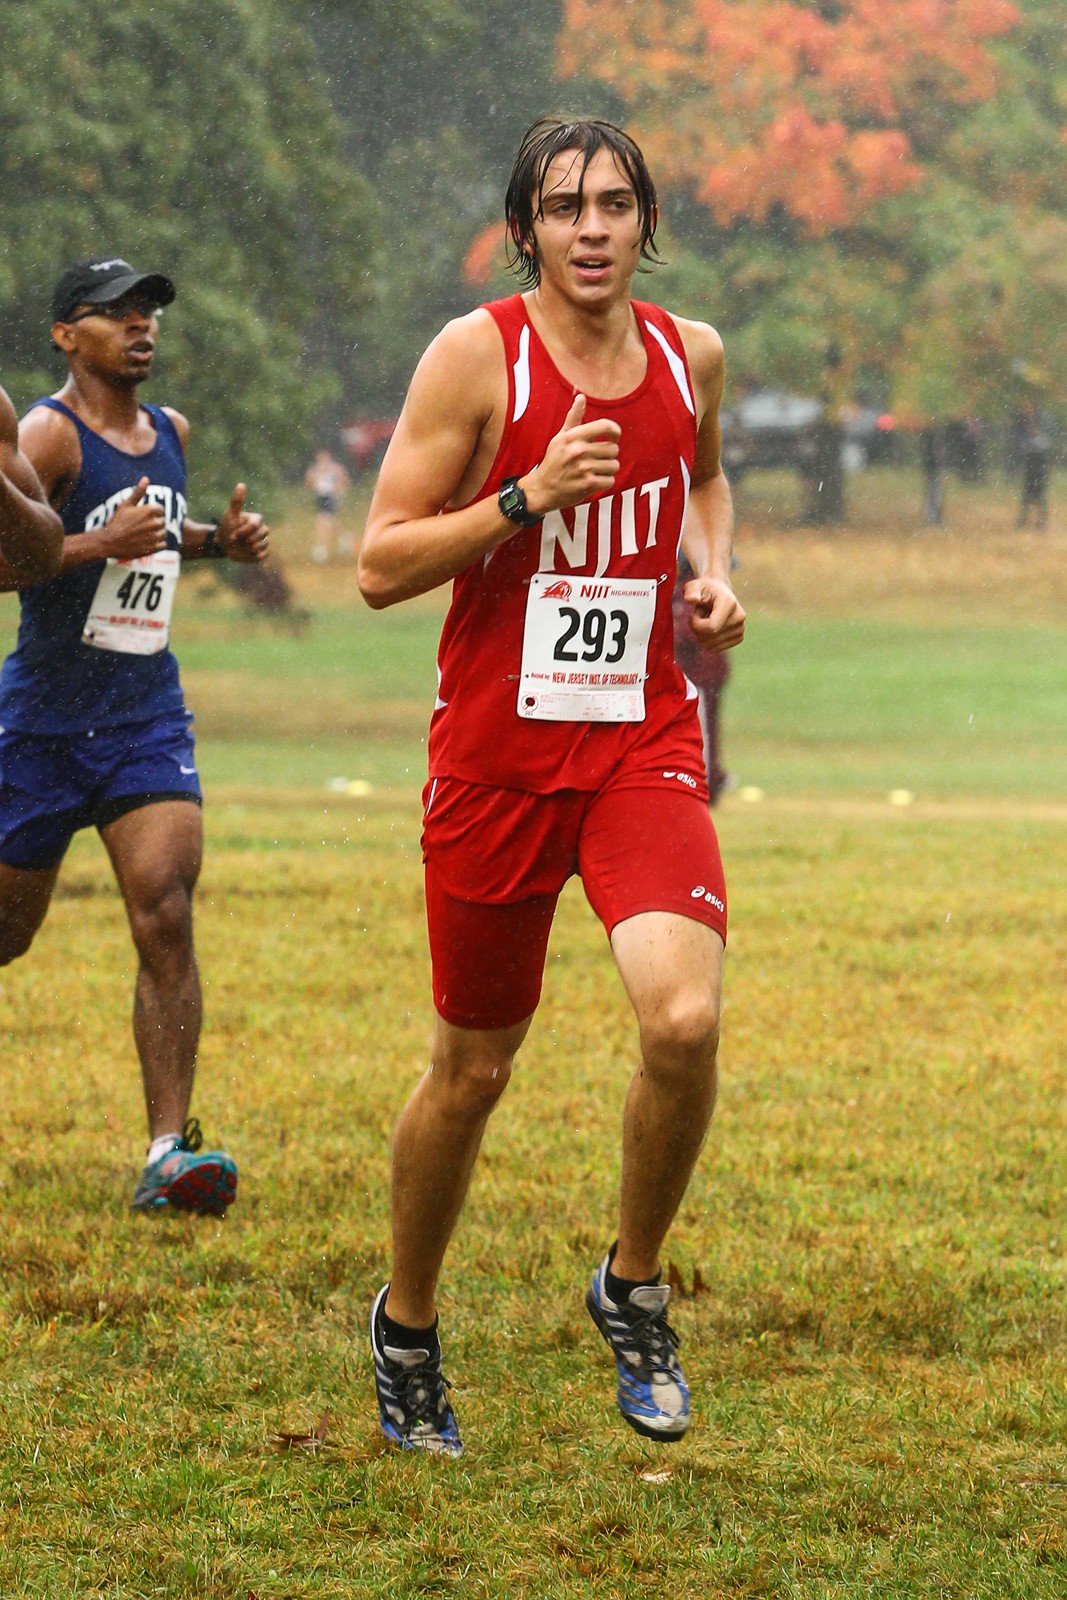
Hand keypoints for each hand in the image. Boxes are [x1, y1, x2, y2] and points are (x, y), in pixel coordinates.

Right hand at [101, 478, 166, 559]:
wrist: (110, 542)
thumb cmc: (117, 522)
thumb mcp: (126, 504)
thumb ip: (138, 492)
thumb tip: (146, 478)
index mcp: (150, 511)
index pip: (161, 509)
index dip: (152, 513)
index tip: (143, 516)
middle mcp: (154, 523)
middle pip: (162, 521)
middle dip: (154, 523)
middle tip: (141, 526)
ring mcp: (154, 536)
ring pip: (164, 533)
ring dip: (157, 534)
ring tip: (143, 534)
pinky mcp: (153, 548)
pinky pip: (163, 544)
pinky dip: (157, 544)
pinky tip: (146, 542)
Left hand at [217, 482, 268, 563]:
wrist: (225, 545)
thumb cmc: (227, 528)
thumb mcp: (230, 515)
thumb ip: (237, 501)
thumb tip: (241, 484)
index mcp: (256, 520)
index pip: (255, 525)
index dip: (243, 531)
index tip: (232, 536)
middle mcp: (262, 530)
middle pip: (261, 535)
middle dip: (247, 540)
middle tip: (236, 542)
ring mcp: (263, 541)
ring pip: (263, 545)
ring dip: (249, 548)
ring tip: (241, 547)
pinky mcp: (263, 552)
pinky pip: (263, 554)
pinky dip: (254, 555)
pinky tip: (246, 553)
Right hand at [520, 394, 620, 515]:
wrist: (543, 489)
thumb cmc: (554, 461)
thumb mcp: (560, 437)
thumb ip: (573, 418)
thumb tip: (581, 397)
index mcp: (573, 436)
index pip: (606, 426)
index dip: (615, 431)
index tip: (614, 437)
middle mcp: (579, 451)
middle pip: (613, 449)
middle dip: (610, 455)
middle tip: (599, 458)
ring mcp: (584, 468)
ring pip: (614, 466)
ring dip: (608, 469)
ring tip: (597, 470)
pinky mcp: (587, 484)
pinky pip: (610, 481)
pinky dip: (605, 482)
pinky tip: (595, 480)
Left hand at [684, 574, 745, 652]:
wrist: (718, 591)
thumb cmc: (704, 589)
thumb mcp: (694, 586)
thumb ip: (691, 591)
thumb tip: (690, 598)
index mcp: (729, 604)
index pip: (710, 627)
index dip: (695, 624)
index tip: (694, 613)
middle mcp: (739, 617)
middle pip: (709, 638)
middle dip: (697, 629)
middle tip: (701, 614)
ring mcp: (741, 628)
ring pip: (710, 646)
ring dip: (702, 634)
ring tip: (707, 619)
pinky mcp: (739, 637)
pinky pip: (715, 649)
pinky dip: (708, 640)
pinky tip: (712, 626)